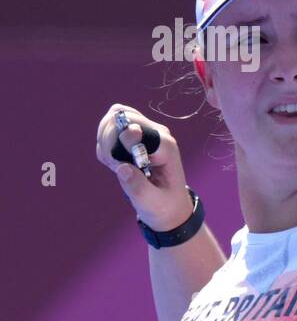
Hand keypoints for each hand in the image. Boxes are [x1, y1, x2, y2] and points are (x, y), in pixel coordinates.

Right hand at [95, 104, 192, 230]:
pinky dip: (104, 145)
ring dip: (105, 143)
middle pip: (120, 115)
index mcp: (166, 146)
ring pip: (112, 118)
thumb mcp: (151, 202)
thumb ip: (138, 186)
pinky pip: (109, 128)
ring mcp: (146, 131)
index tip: (119, 164)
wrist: (168, 205)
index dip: (120, 141)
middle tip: (114, 165)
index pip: (136, 126)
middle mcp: (157, 133)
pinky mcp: (134, 135)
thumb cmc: (163, 204)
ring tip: (116, 165)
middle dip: (108, 141)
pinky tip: (116, 162)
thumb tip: (123, 168)